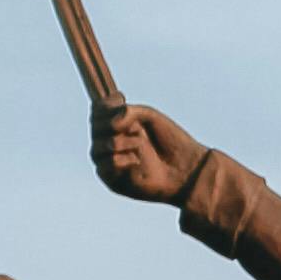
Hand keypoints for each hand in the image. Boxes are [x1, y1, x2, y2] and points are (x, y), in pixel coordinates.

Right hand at [92, 101, 208, 205]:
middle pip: (95, 126)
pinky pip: (106, 164)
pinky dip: (123, 159)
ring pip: (98, 145)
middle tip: (137, 129)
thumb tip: (111, 125)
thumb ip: (127, 112)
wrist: (185, 167)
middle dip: (114, 123)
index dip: (105, 104)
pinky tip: (137, 161)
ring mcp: (108, 161)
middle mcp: (109, 141)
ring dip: (121, 142)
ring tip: (140, 144)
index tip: (122, 99)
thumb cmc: (169, 141)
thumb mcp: (148, 116)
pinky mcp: (113, 180)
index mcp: (116, 125)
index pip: (97, 111)